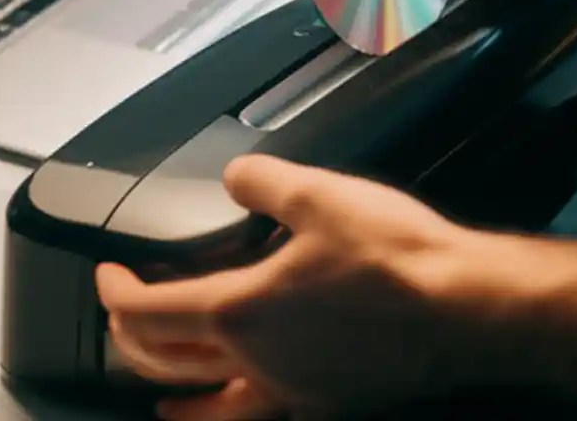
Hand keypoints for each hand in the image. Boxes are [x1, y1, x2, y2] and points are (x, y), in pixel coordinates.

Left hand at [96, 155, 478, 419]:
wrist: (468, 310)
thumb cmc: (398, 261)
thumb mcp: (317, 194)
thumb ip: (260, 181)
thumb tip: (238, 179)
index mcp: (241, 311)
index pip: (147, 312)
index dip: (114, 293)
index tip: (108, 277)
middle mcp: (259, 362)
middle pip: (167, 363)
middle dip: (132, 339)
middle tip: (124, 319)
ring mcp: (295, 391)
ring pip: (216, 412)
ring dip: (181, 404)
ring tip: (166, 404)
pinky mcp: (332, 404)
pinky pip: (271, 417)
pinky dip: (244, 414)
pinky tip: (255, 402)